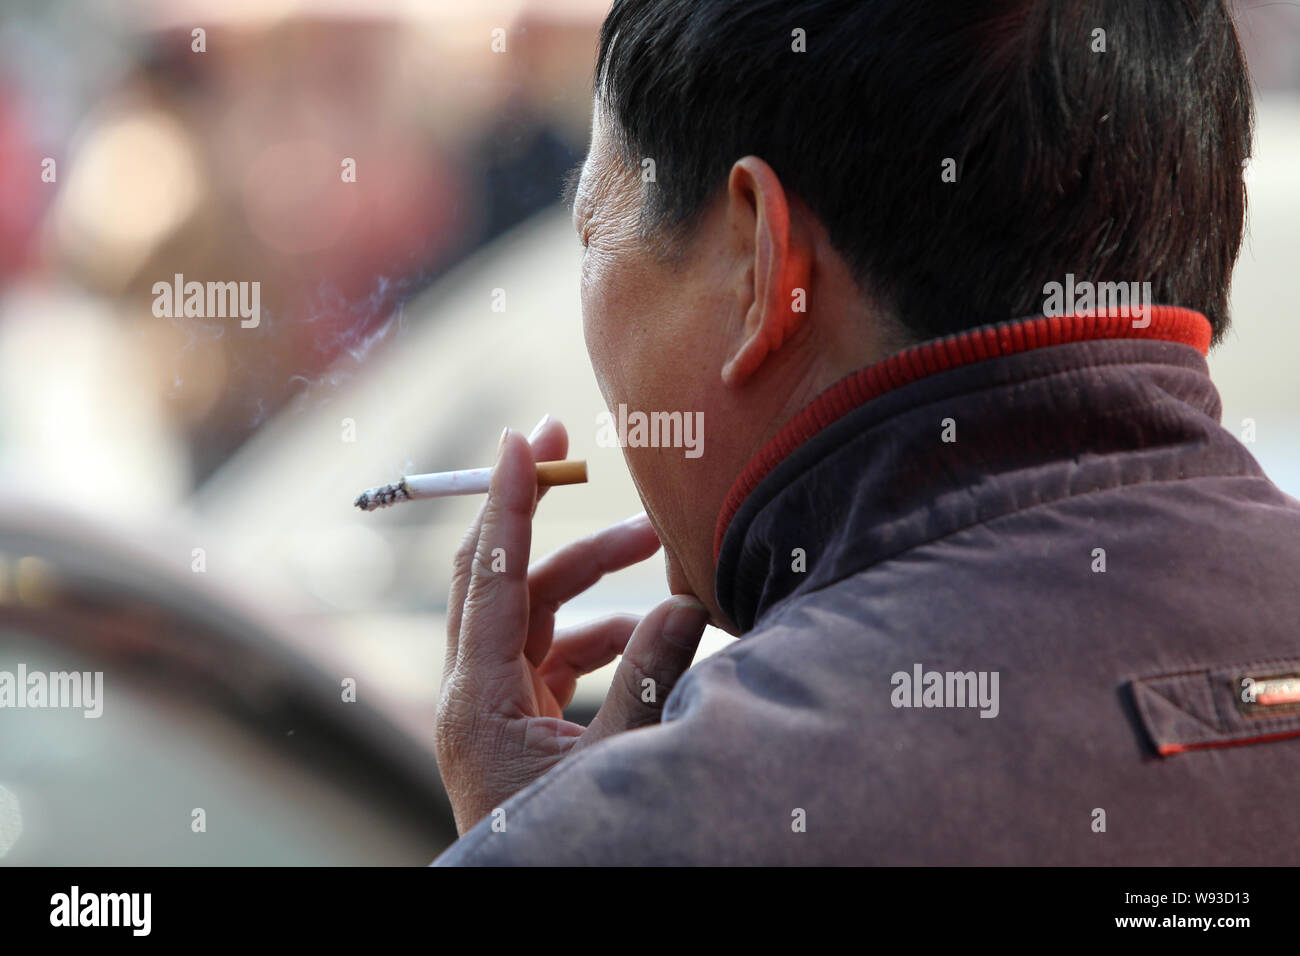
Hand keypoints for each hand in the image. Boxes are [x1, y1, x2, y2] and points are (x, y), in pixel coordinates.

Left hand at [434, 417, 710, 833]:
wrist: (544, 899)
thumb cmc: (569, 842)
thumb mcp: (618, 762)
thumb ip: (649, 680)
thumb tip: (685, 603)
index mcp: (478, 700)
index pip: (491, 575)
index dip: (510, 500)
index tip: (525, 439)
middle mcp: (473, 693)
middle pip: (502, 576)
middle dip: (543, 514)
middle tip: (574, 450)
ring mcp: (492, 706)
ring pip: (532, 611)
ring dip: (590, 576)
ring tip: (657, 547)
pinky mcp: (515, 721)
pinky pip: (550, 651)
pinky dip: (597, 629)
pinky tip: (650, 625)